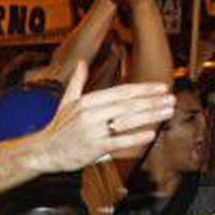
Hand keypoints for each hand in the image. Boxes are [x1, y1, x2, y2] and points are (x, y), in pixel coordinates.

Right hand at [28, 62, 173, 172]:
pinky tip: (150, 134)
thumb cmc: (58, 127)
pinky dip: (135, 138)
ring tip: (167, 112)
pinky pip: (119, 142)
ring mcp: (92, 131)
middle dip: (151, 101)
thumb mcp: (66, 101)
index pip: (121, 92)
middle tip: (171, 99)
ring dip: (150, 116)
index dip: (143, 89)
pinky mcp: (93, 148)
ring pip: (126, 122)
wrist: (44, 151)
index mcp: (87, 100)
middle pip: (127, 105)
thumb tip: (80, 63)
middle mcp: (90, 113)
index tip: (161, 88)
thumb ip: (77, 81)